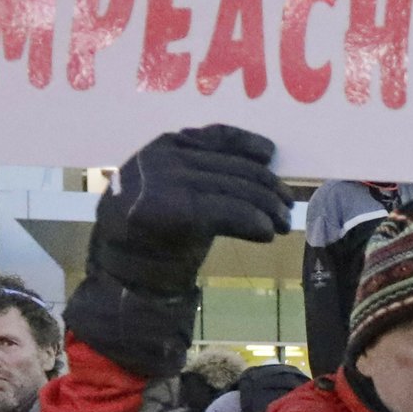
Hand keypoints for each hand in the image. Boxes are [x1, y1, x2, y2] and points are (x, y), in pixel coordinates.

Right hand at [87, 127, 294, 298]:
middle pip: (234, 167)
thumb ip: (202, 171)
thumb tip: (261, 161)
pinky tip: (266, 234)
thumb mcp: (171, 191)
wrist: (125, 275)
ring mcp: (168, 182)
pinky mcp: (179, 210)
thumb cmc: (153, 235)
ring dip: (268, 208)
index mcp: (163, 146)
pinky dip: (255, 223)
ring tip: (283, 224)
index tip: (270, 155)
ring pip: (238, 190)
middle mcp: (164, 158)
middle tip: (287, 206)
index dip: (248, 144)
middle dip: (268, 187)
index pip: (216, 136)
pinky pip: (231, 212)